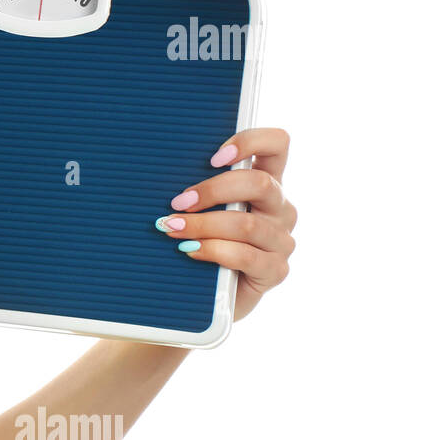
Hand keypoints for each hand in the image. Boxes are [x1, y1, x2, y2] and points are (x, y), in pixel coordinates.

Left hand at [154, 127, 296, 322]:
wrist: (211, 298)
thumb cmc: (200, 242)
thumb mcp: (201, 210)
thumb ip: (198, 191)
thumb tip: (157, 173)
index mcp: (266, 182)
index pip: (277, 144)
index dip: (250, 141)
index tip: (213, 157)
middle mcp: (280, 208)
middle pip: (259, 183)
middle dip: (212, 190)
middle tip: (177, 203)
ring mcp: (282, 240)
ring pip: (247, 223)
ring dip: (203, 225)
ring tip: (172, 229)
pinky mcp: (276, 270)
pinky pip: (245, 256)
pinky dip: (213, 251)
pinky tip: (190, 252)